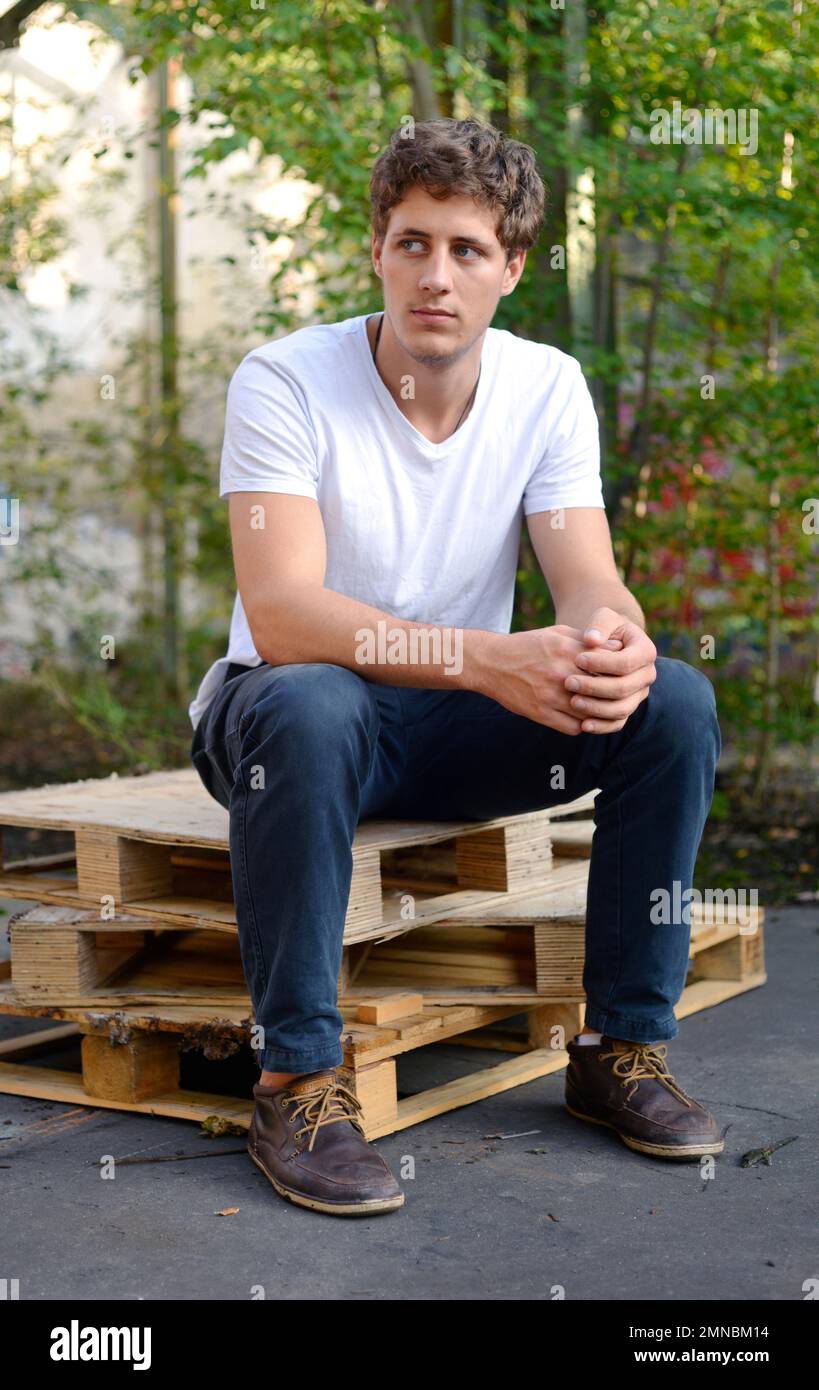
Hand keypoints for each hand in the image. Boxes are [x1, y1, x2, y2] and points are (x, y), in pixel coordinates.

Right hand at [480, 623, 625, 733]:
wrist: (491, 663)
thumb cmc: (528, 646)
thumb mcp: (557, 633)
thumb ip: (586, 640)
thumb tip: (617, 647)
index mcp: (567, 650)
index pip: (608, 664)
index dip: (618, 671)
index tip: (618, 674)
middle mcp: (561, 673)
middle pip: (603, 690)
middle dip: (612, 693)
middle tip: (616, 695)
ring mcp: (551, 695)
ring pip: (591, 712)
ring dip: (599, 713)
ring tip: (601, 709)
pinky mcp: (541, 713)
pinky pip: (574, 727)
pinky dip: (583, 725)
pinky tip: (582, 718)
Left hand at [563, 607, 656, 733]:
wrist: (607, 645)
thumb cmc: (604, 628)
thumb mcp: (604, 618)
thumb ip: (599, 625)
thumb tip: (591, 639)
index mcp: (646, 651)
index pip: (626, 662)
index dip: (602, 663)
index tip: (578, 659)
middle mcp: (647, 675)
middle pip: (624, 687)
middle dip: (595, 687)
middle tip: (568, 682)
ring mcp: (639, 694)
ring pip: (622, 709)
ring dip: (596, 708)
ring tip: (572, 701)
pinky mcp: (628, 708)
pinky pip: (618, 722)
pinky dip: (602, 726)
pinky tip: (583, 725)